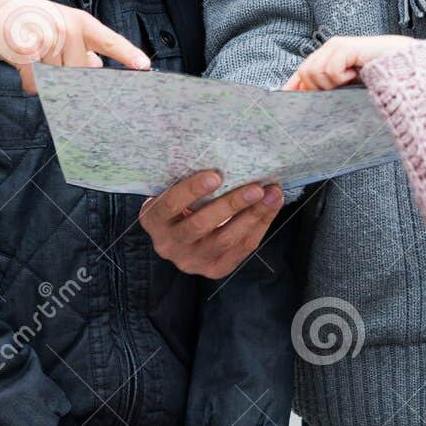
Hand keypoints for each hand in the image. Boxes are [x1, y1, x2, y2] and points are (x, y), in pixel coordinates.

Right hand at [0, 0, 150, 91]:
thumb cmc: (33, 20)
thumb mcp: (62, 25)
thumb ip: (83, 47)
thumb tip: (99, 66)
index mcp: (80, 23)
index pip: (108, 40)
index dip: (127, 54)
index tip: (145, 66)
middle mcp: (67, 27)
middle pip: (79, 73)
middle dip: (66, 74)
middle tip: (50, 59)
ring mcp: (47, 37)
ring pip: (56, 80)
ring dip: (44, 78)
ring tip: (34, 58)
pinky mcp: (26, 49)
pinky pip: (36, 82)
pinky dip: (30, 82)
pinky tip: (23, 66)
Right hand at [138, 170, 282, 278]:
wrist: (179, 235)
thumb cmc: (180, 201)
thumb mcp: (172, 190)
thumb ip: (186, 179)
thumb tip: (222, 154)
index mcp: (153, 220)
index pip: (171, 204)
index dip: (192, 190)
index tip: (215, 175)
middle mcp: (168, 245)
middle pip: (201, 225)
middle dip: (231, 204)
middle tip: (256, 187)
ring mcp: (191, 261)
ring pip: (225, 240)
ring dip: (253, 216)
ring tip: (272, 195)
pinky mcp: (214, 270)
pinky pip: (241, 250)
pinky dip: (259, 227)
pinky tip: (270, 208)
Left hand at [284, 35, 418, 90]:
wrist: (401, 63)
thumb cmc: (377, 74)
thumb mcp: (349, 83)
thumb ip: (330, 86)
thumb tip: (308, 96)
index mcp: (328, 54)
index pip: (302, 69)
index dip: (292, 84)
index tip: (282, 97)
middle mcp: (329, 46)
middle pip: (305, 73)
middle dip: (317, 87)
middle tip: (339, 87)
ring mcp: (337, 45)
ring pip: (315, 73)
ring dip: (332, 83)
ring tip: (349, 79)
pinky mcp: (345, 47)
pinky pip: (331, 71)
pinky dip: (342, 77)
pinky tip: (355, 73)